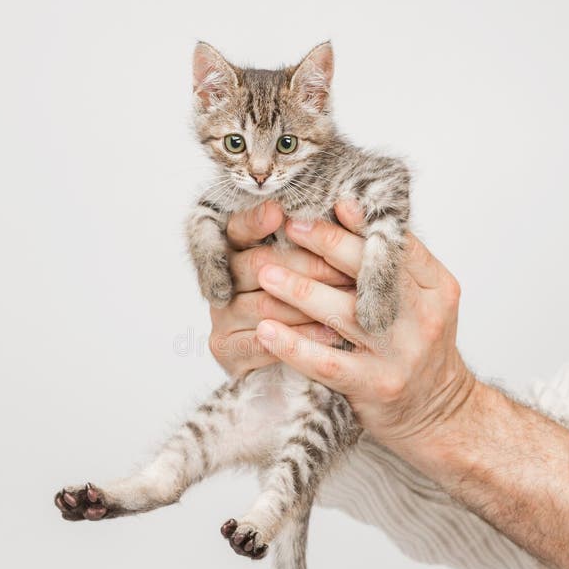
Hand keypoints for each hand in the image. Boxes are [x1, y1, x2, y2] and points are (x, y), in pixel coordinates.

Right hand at [208, 201, 353, 375]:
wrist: (300, 363)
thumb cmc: (312, 302)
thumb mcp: (314, 264)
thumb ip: (320, 238)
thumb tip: (346, 205)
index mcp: (235, 248)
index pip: (237, 228)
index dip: (255, 221)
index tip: (278, 213)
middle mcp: (222, 279)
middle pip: (257, 265)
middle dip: (306, 266)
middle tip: (344, 268)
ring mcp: (220, 316)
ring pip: (265, 305)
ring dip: (310, 304)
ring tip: (348, 301)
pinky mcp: (225, 349)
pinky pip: (264, 342)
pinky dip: (302, 337)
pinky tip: (331, 333)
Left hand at [253, 200, 476, 451]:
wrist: (438, 414)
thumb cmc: (417, 346)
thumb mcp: (424, 300)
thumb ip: (394, 262)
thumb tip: (346, 207)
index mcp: (438, 287)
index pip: (398, 245)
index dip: (360, 223)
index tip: (326, 204)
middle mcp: (424, 317)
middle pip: (369, 272)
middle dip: (325, 245)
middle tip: (289, 227)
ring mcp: (399, 353)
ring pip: (342, 312)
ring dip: (298, 289)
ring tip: (265, 272)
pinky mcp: (375, 385)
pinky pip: (327, 361)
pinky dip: (293, 344)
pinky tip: (265, 330)